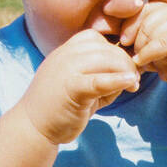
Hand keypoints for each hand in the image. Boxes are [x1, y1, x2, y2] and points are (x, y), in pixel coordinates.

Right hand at [21, 30, 139, 144]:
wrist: (32, 127)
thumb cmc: (58, 108)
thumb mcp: (80, 84)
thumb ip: (100, 75)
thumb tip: (129, 74)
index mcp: (65, 52)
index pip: (96, 39)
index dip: (115, 51)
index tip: (124, 69)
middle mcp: (65, 56)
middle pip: (105, 48)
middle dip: (125, 62)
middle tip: (134, 81)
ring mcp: (66, 70)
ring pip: (105, 59)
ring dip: (125, 71)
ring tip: (132, 86)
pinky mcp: (71, 88)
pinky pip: (99, 80)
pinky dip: (117, 80)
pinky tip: (129, 84)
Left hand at [119, 1, 166, 93]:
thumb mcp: (164, 49)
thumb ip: (148, 41)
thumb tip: (122, 42)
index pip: (144, 9)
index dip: (131, 25)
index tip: (125, 43)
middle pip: (146, 20)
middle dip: (139, 44)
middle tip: (146, 64)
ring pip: (152, 32)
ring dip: (148, 54)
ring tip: (160, 69)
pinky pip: (161, 43)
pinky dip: (151, 56)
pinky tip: (155, 68)